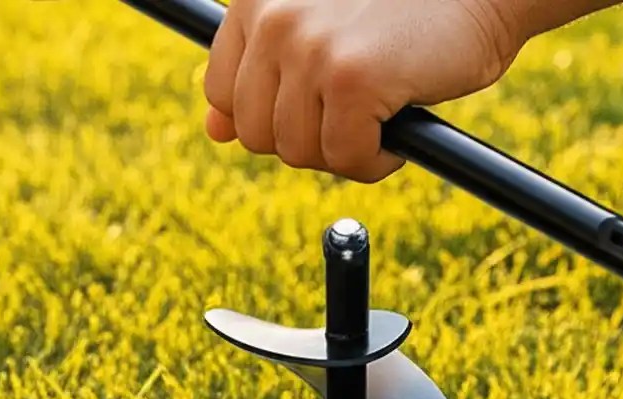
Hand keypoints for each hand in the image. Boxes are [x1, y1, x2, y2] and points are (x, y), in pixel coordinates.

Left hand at [203, 0, 521, 182]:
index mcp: (257, 2)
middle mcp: (274, 20)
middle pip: (257, 135)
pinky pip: (346, 159)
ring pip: (299, 152)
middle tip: (356, 113)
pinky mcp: (351, 81)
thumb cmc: (408, 11)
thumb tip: (215, 131)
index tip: (313, 109)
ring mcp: (310, 49)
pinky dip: (378, 159)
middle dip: (308, 139)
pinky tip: (401, 121)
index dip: (271, 117)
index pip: (221, 94)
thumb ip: (265, 73)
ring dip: (347, 150)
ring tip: (381, 111)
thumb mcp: (321, 33)